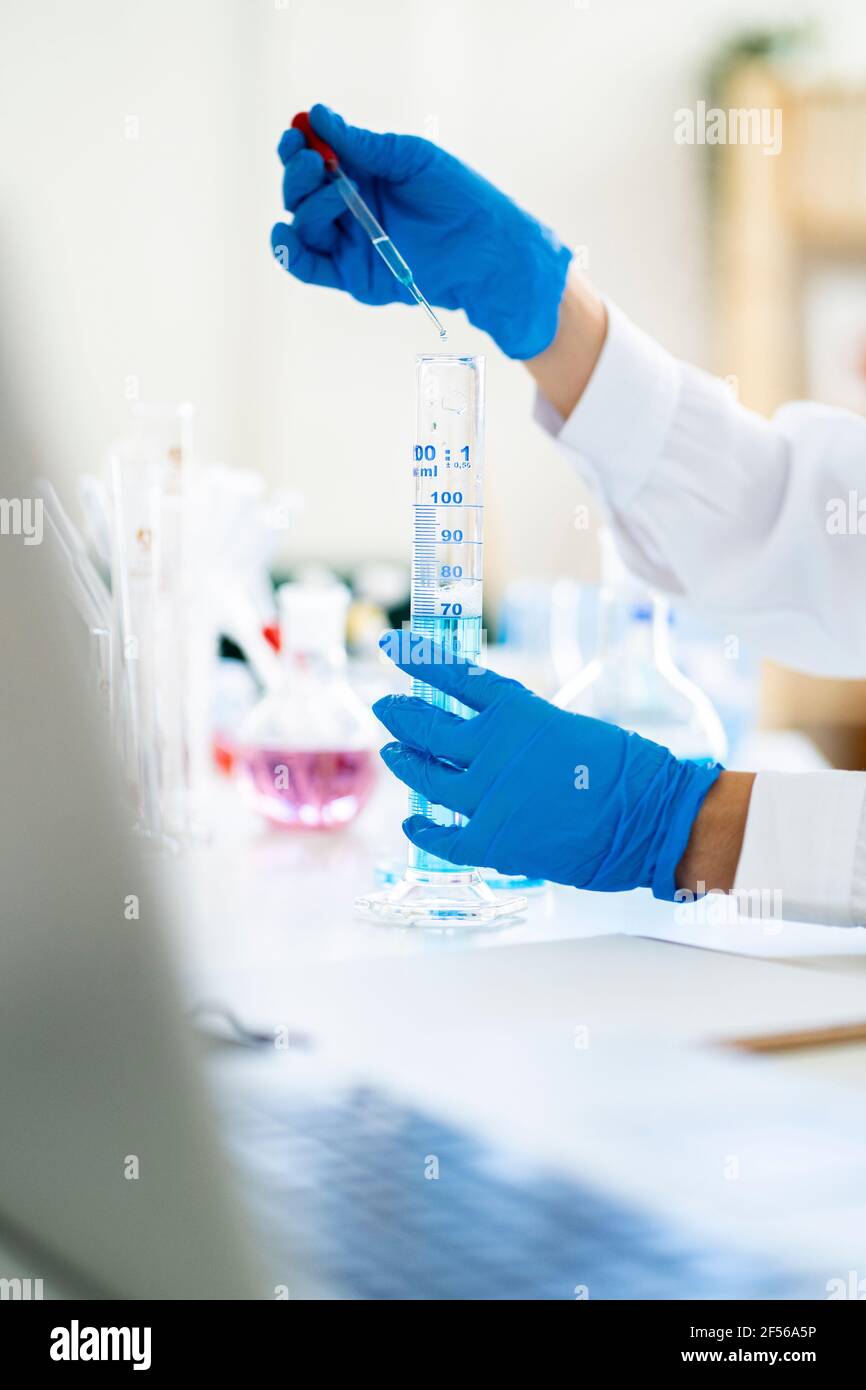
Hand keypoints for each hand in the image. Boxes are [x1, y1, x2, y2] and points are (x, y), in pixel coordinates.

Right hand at [272, 104, 571, 359]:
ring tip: (334, 193)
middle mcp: (348, 210)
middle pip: (300, 193)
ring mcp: (347, 244)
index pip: (314, 161)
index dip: (298, 147)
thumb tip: (318, 116)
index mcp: (360, 176)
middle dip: (298, 174)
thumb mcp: (410, 157)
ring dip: (307, 205)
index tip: (296, 132)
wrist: (486, 247)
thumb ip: (364, 145)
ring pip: (303, 226)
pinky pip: (307, 268)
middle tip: (314, 161)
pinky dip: (288, 251)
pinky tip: (284, 231)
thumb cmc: (457, 197)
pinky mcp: (351, 277)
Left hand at [373, 633, 722, 898]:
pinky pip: (443, 837)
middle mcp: (492, 748)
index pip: (453, 677)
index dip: (418, 660)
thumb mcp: (570, 730)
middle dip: (402, 715)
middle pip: (429, 727)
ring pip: (426, 777)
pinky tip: (412, 823)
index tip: (391, 647)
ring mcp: (487, 796)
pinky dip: (423, 830)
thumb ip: (527, 735)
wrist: (651, 817)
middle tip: (386, 707)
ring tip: (392, 752)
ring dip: (406, 762)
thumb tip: (500, 743)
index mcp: (516, 712)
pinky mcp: (492, 840)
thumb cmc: (625, 772)